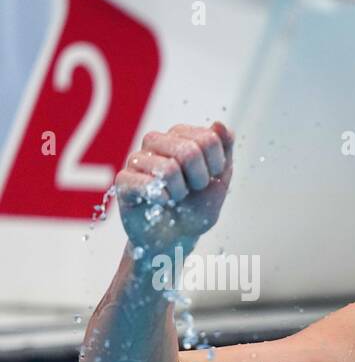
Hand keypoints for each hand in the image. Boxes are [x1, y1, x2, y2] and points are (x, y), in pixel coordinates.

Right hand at [115, 121, 234, 253]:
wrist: (176, 238)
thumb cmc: (196, 207)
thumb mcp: (219, 180)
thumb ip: (224, 150)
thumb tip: (220, 124)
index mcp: (180, 136)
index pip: (209, 139)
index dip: (216, 165)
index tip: (210, 178)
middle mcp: (156, 141)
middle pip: (189, 151)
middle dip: (199, 180)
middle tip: (192, 189)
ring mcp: (137, 159)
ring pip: (169, 169)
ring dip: (180, 192)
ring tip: (174, 197)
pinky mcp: (123, 180)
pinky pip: (147, 184)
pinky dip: (162, 199)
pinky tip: (160, 202)